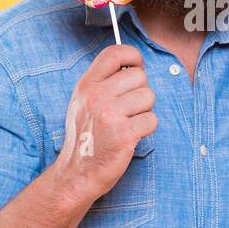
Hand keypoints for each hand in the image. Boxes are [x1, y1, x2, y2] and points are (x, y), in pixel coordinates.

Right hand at [59, 44, 156, 200]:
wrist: (77, 174)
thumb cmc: (85, 138)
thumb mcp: (83, 102)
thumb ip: (102, 82)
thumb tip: (133, 66)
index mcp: (86, 85)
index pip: (115, 53)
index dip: (133, 57)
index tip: (136, 67)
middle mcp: (97, 96)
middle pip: (139, 76)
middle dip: (140, 92)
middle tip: (128, 109)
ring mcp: (110, 115)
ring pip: (148, 97)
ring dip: (144, 111)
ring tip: (128, 123)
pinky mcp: (124, 134)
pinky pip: (151, 119)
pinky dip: (146, 128)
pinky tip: (131, 136)